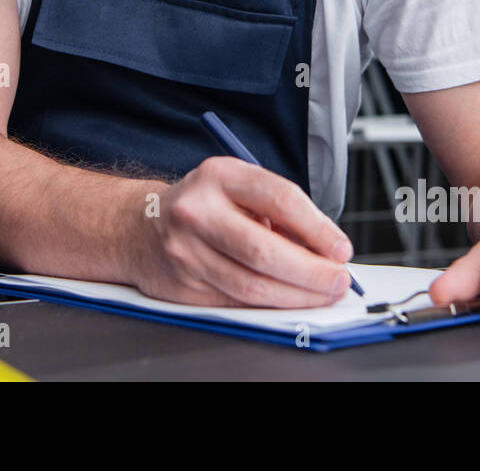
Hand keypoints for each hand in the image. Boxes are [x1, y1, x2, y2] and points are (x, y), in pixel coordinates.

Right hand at [125, 155, 354, 307]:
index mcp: (219, 175)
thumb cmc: (204, 205)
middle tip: (338, 281)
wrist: (138, 226)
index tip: (341, 249)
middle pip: (264, 250)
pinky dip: (269, 304)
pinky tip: (288, 299)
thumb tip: (326, 250)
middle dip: (311, 272)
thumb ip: (278, 212)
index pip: (279, 199)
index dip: (317, 228)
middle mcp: (198, 210)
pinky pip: (236, 301)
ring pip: (252, 284)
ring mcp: (186, 250)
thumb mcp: (238, 189)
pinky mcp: (182, 284)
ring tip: (321, 294)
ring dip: (296, 295)